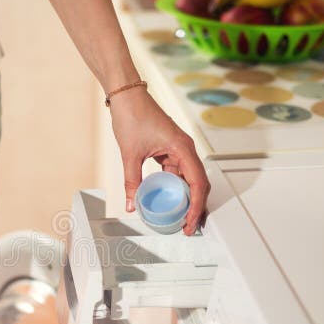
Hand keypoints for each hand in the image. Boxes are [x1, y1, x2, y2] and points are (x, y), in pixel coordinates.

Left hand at [109, 87, 209, 235]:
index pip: (197, 182)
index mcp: (181, 147)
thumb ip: (132, 181)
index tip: (191, 222)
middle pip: (197, 182)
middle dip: (195, 206)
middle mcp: (185, 148)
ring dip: (185, 198)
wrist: (126, 96)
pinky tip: (168, 199)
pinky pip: (176, 171)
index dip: (197, 205)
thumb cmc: (132, 116)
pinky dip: (174, 186)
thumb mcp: (130, 154)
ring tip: (179, 217)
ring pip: (187, 178)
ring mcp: (178, 148)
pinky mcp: (169, 149)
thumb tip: (132, 205)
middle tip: (187, 227)